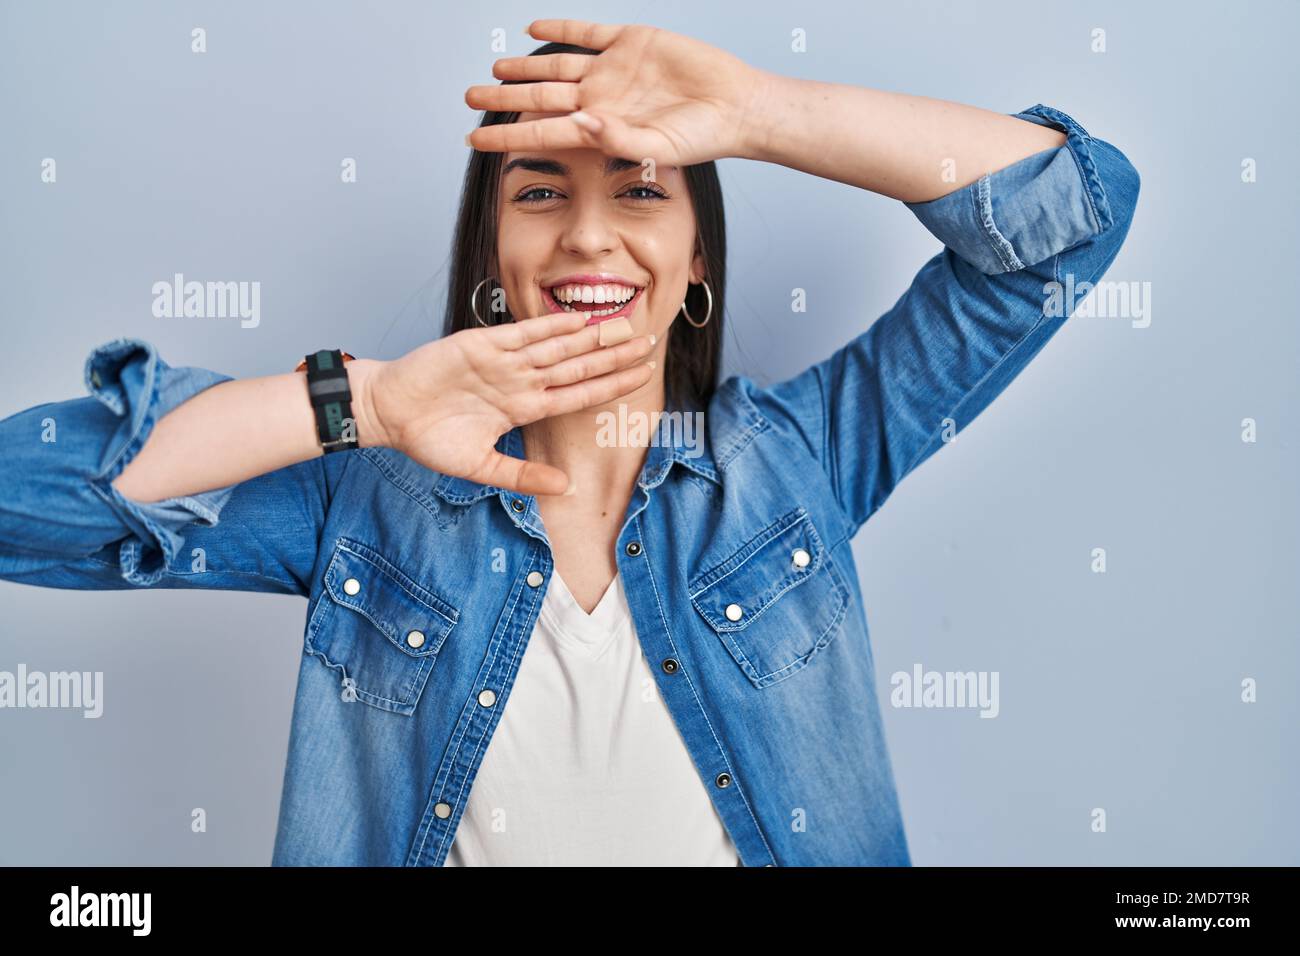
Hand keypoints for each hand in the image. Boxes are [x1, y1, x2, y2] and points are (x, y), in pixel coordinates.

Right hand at [356, 311, 655, 495]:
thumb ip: (523, 475)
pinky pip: (524, 333)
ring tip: (626, 327)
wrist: (390, 412)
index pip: (579, 393)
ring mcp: (505, 361)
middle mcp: (521, 381)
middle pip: (578, 366)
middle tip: (650, 343)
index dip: (611, 385)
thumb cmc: (429, 438)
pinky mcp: (482, 344)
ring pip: (558, 347)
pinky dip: (551, 325)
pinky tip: (579, 319)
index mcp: (524, 408)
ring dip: (592, 337)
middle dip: (614, 357)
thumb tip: (566, 488)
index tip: (643, 376)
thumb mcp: (480, 466)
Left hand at [464, 19, 769, 165]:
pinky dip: (559, 29)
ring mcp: (613, 70)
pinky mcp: (631, 41)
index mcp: (600, 129)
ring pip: (555, 67)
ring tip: (493, 69)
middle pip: (538, 99)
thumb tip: (580, 121)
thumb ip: (617, 137)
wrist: (737, 107)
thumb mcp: (658, 146)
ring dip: (523, 68)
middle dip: (501, 99)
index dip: (505, 136)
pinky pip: (586, 32)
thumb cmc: (703, 138)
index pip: (541, 132)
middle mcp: (600, 99)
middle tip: (468, 98)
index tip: (473, 140)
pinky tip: (533, 30)